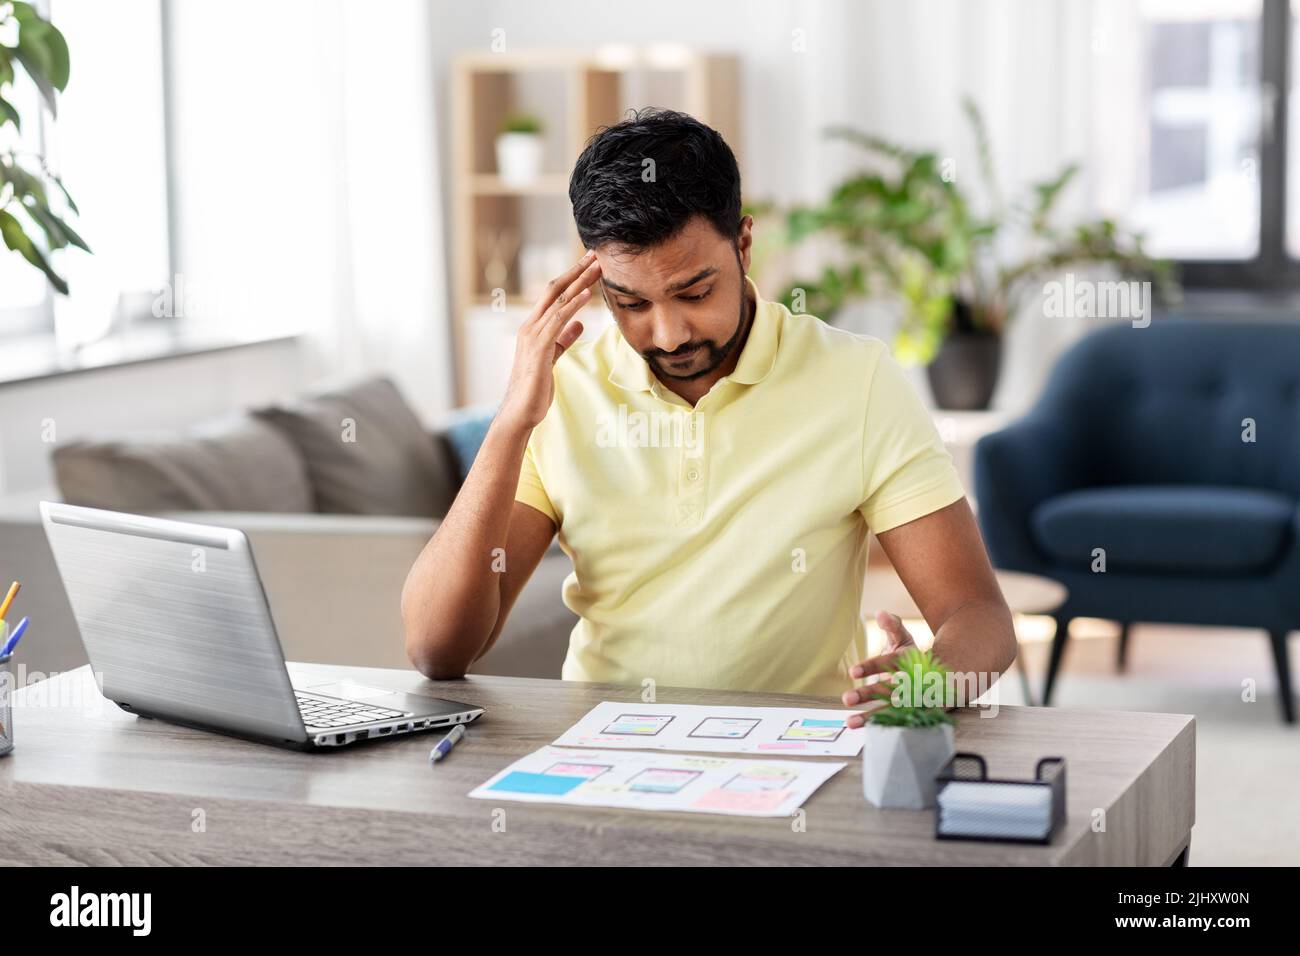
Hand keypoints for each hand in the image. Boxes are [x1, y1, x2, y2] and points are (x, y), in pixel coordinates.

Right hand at [498, 250, 601, 430]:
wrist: (520, 411)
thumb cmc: (535, 387)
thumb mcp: (553, 357)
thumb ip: (563, 338)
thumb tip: (578, 323)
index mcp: (533, 327)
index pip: (553, 295)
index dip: (572, 278)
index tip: (590, 264)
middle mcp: (530, 326)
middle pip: (554, 289)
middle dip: (576, 270)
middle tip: (596, 254)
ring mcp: (532, 335)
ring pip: (558, 300)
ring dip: (580, 281)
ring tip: (598, 267)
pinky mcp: (539, 347)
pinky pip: (558, 319)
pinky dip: (573, 304)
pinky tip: (587, 293)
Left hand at [842, 610, 916, 727]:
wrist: (946, 677)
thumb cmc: (914, 656)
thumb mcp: (904, 639)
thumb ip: (893, 626)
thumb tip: (880, 613)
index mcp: (910, 660)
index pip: (889, 662)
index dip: (871, 666)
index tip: (852, 672)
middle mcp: (914, 681)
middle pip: (889, 688)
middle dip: (868, 694)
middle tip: (846, 699)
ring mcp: (916, 700)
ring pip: (892, 709)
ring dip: (871, 717)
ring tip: (849, 723)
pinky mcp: (917, 715)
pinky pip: (898, 722)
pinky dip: (882, 727)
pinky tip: (865, 731)